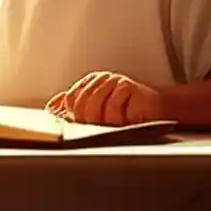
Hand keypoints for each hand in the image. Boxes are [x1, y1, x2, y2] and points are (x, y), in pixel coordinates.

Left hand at [46, 71, 162, 125]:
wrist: (159, 111)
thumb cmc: (129, 113)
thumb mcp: (99, 113)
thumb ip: (75, 108)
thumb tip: (51, 109)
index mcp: (89, 83)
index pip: (69, 100)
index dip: (72, 116)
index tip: (80, 128)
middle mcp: (99, 79)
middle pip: (80, 105)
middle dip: (88, 122)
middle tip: (101, 130)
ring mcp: (113, 81)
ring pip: (95, 107)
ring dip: (105, 122)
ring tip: (116, 126)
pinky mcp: (127, 86)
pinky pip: (113, 107)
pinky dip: (118, 119)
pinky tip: (127, 120)